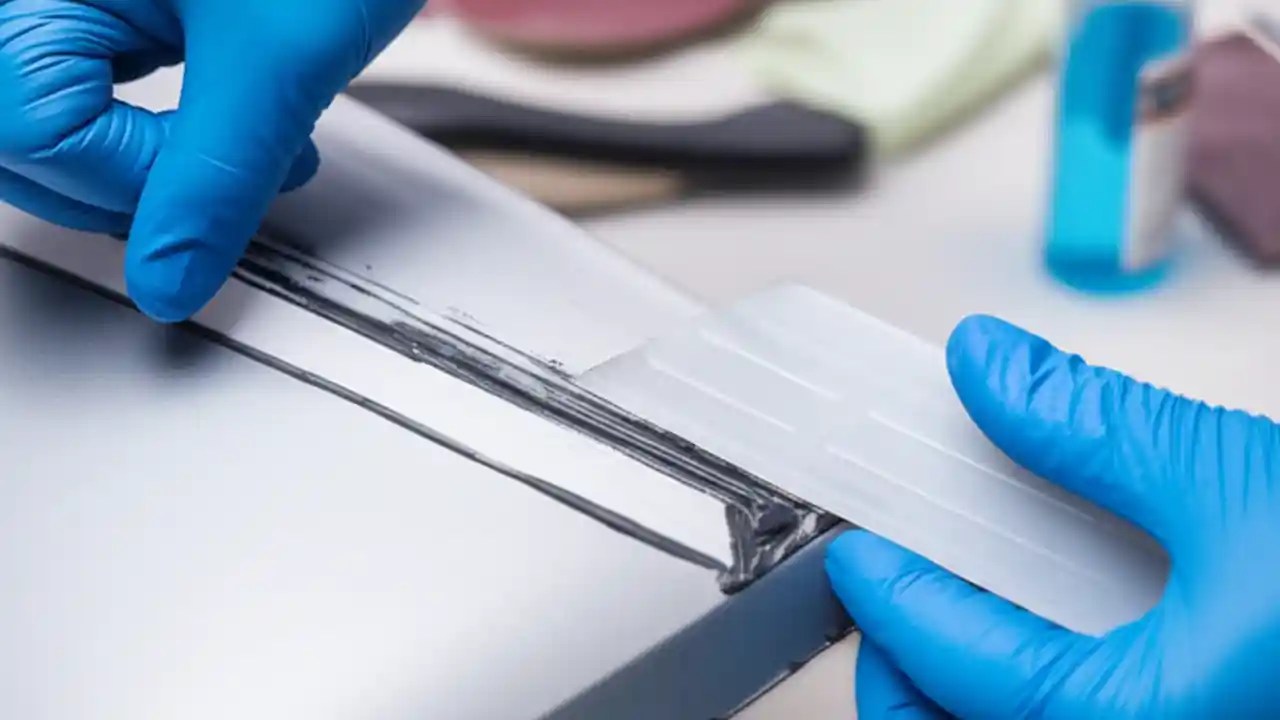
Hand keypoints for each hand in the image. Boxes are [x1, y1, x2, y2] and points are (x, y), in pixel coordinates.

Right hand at [0, 0, 423, 321]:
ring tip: (250, 154)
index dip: (125, 180)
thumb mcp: (278, 64)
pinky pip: (99, 85)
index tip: (214, 187)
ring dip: (150, 164)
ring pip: (59, 118)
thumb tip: (167, 279)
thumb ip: (216, 180)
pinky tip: (236, 126)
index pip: (29, 125)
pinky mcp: (117, 1)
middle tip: (224, 188)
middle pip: (25, 130)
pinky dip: (164, 128)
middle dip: (130, 182)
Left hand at [828, 315, 1279, 717]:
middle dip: (898, 669)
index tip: (857, 552)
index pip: (952, 663)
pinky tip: (1040, 639)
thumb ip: (1097, 427)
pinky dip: (1026, 696)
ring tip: (949, 617)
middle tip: (885, 596)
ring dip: (952, 691)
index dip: (887, 596)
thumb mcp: (1233, 484)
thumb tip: (993, 368)